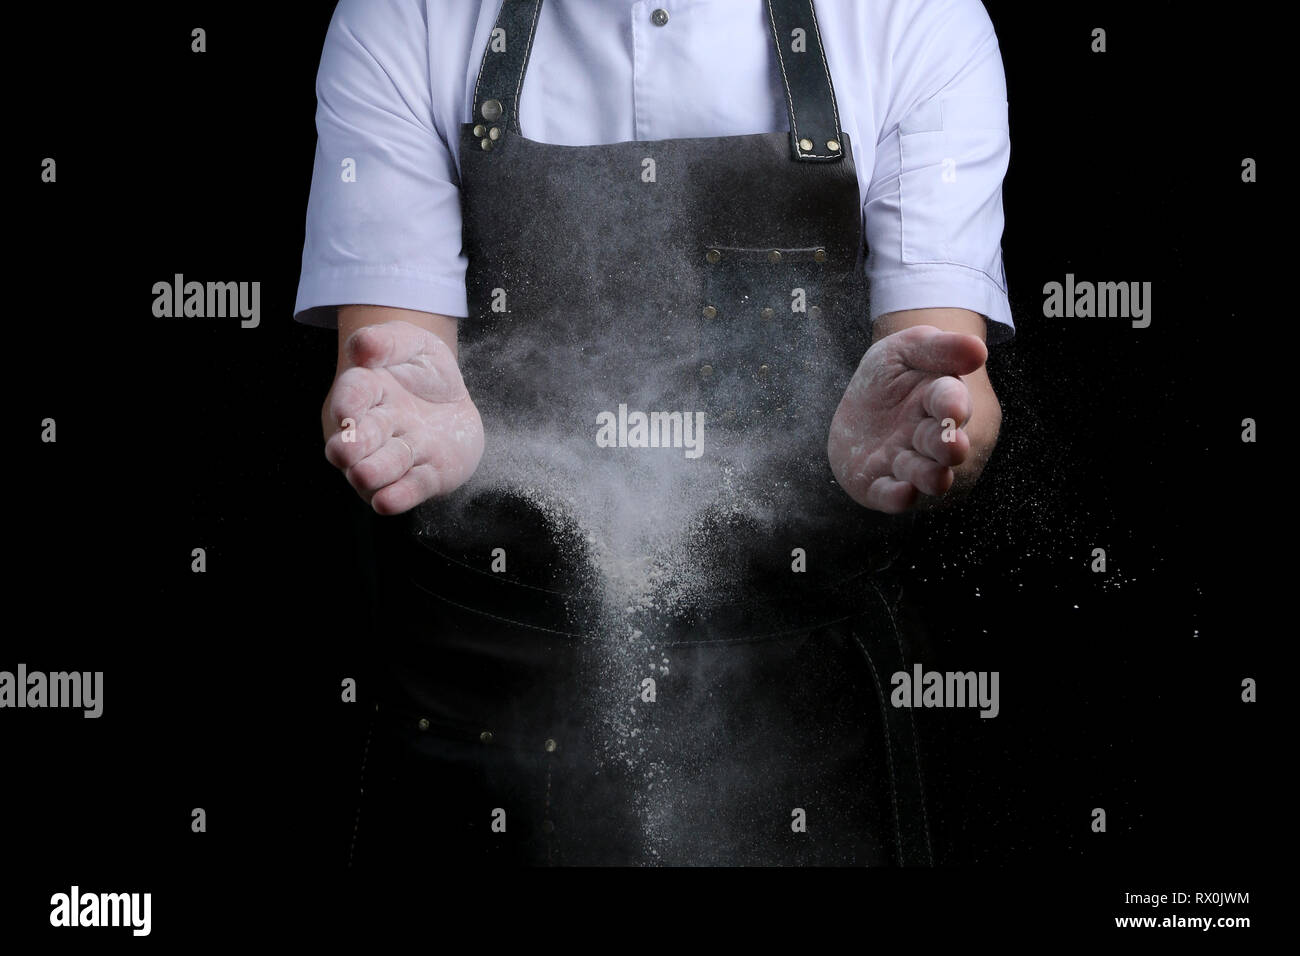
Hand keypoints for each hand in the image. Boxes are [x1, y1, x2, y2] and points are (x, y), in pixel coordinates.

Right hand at [322, 320, 483, 514]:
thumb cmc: (422, 368)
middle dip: (352, 445)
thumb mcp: (411, 343)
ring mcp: (398, 456)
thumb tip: (362, 346)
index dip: (348, 404)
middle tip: (348, 449)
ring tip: (364, 473)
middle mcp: (375, 429)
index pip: (352, 396)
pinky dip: (398, 497)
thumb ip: (385, 341)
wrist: (451, 401)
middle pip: (358, 441)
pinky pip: (410, 490)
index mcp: (366, 391)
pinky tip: (386, 502)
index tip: (346, 413)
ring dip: (373, 472)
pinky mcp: (426, 477)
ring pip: (381, 469)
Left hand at [828, 324, 987, 512]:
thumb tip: (978, 350)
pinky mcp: (880, 484)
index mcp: (941, 401)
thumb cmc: (894, 372)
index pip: (949, 401)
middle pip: (942, 445)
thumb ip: (941, 347)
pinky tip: (902, 493)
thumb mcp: (908, 348)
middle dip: (947, 447)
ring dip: (930, 476)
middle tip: (951, 446)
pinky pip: (890, 495)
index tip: (952, 408)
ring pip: (923, 474)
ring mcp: (906, 462)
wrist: (863, 403)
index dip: (951, 405)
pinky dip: (897, 497)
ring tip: (937, 477)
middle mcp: (929, 437)